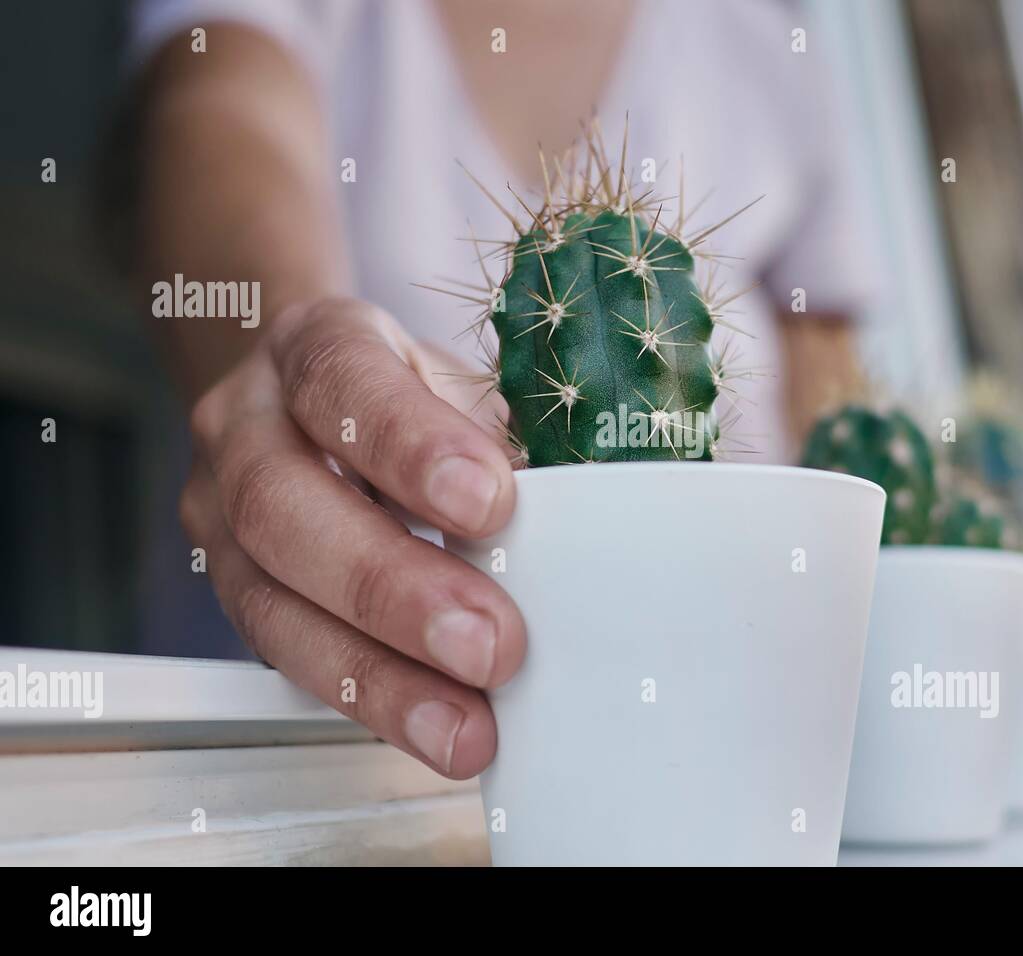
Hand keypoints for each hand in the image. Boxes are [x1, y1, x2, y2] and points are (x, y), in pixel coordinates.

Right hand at [180, 297, 523, 778]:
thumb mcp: (457, 386)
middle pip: (283, 505)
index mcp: (317, 345)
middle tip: (490, 644)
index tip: (491, 504)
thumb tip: (580, 519)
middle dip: (391, 588)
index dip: (412, 447)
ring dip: (376, 675)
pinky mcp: (233, 591)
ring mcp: (220, 515)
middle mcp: (245, 425)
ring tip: (464, 727)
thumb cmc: (408, 397)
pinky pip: (284, 657)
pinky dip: (366, 699)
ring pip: (268, 602)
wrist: (312, 403)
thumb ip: (499, 440)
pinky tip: (432, 727)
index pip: (345, 382)